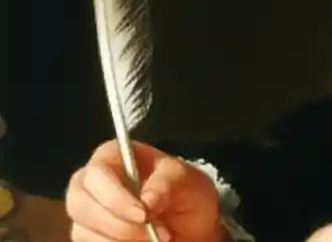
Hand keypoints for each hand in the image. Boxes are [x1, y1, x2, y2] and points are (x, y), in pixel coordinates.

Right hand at [66, 139, 222, 241]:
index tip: (143, 215)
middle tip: (151, 233)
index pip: (97, 173)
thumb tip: (147, 201)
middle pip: (80, 205)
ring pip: (82, 232)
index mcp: (112, 158)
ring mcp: (86, 214)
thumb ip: (166, 184)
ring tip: (153, 239)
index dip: (115, 197)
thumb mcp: (186, 181)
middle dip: (117, 224)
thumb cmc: (185, 192)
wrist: (191, 225)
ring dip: (120, 240)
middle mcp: (91, 184)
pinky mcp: (88, 238)